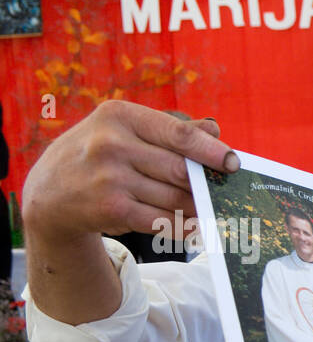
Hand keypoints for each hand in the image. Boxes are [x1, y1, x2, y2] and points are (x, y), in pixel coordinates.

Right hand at [23, 100, 236, 243]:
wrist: (50, 192)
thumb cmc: (100, 154)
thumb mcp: (124, 129)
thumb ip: (170, 129)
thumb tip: (215, 131)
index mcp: (119, 115)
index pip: (178, 133)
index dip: (210, 150)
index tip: (233, 163)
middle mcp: (112, 144)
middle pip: (179, 169)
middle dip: (204, 183)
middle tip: (222, 191)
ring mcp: (110, 178)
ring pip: (174, 198)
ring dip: (195, 207)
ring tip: (208, 208)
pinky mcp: (112, 208)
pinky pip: (161, 221)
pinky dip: (182, 225)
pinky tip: (194, 225)